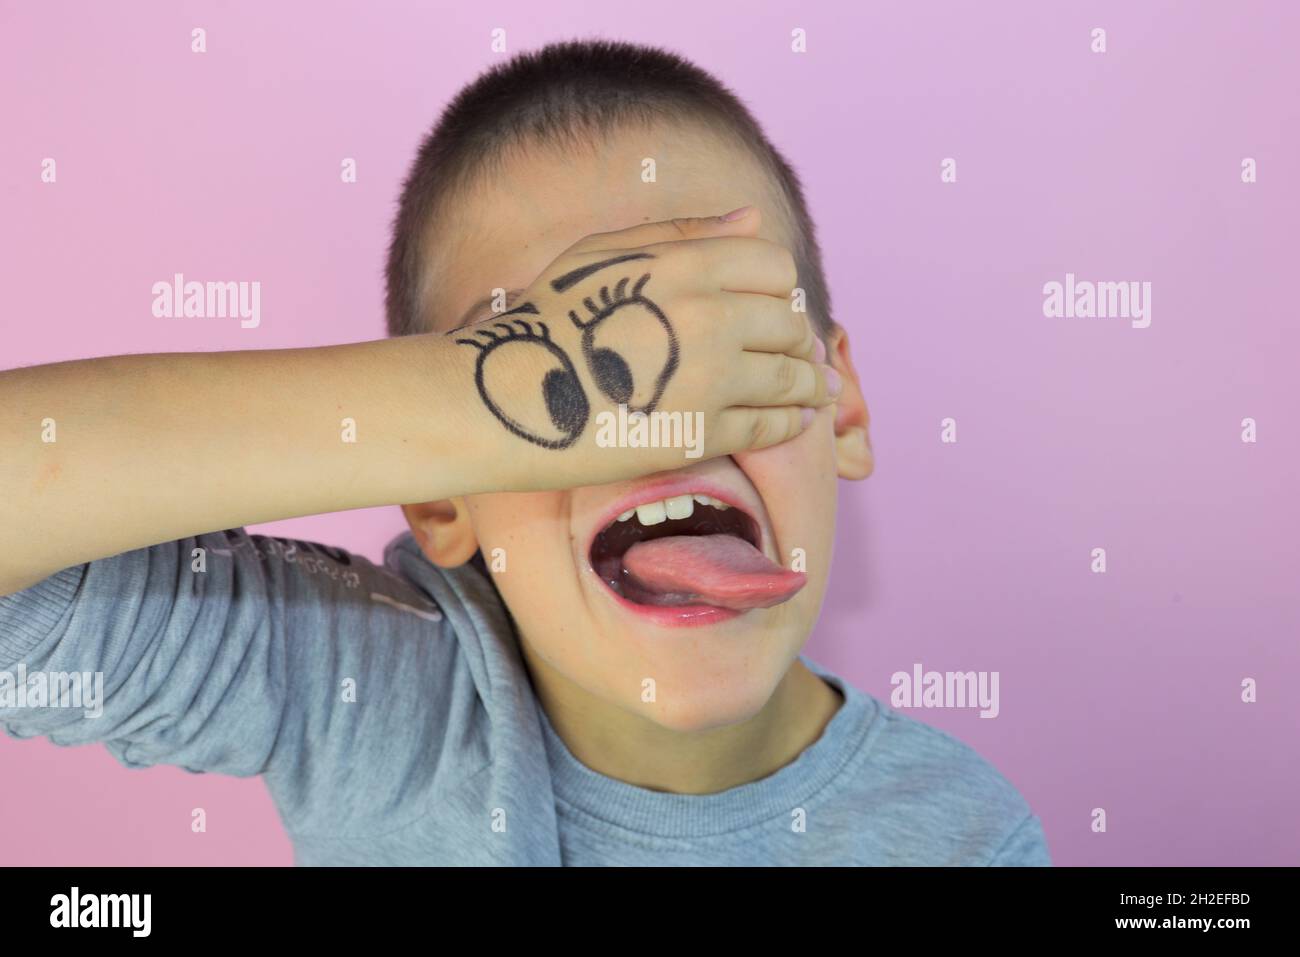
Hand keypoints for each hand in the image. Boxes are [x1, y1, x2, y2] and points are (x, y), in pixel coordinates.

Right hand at [448, 206, 837, 490]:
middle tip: (796, 355)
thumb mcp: (605, 254)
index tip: (772, 308)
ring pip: (791, 377)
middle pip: (790, 323)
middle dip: (795, 339)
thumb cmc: (548, 319)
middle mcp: (709, 316)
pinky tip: (790, 421)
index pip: (774, 266)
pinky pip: (771, 426)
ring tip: (811, 390)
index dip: (778, 289)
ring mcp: (710, 378)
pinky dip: (790, 423)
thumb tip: (754, 216)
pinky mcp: (702, 434)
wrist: (506, 395)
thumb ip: (684, 233)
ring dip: (806, 384)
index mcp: (687, 265)